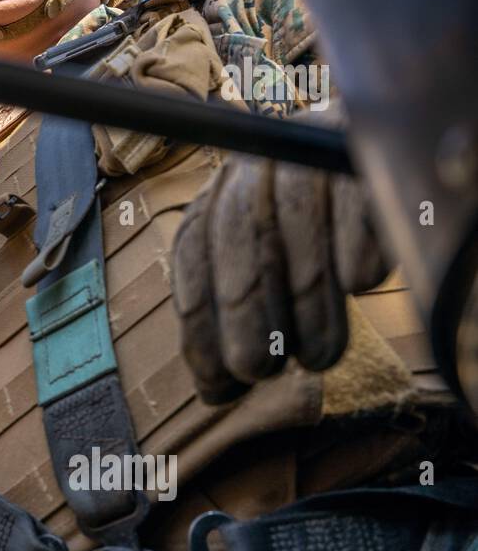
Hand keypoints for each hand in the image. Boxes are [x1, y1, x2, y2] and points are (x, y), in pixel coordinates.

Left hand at [170, 153, 389, 403]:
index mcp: (215, 198)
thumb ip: (230, 321)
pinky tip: (358, 286)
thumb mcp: (257, 272)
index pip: (191, 254)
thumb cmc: (303, 237)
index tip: (215, 381)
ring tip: (319, 361)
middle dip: (240, 312)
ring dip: (306, 301)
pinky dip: (356, 246)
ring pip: (296, 221)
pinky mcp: (359, 154)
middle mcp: (251, 168)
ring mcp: (303, 155)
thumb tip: (215, 396)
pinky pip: (356, 199)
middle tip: (256, 372)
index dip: (198, 321)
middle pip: (234, 232)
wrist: (354, 159)